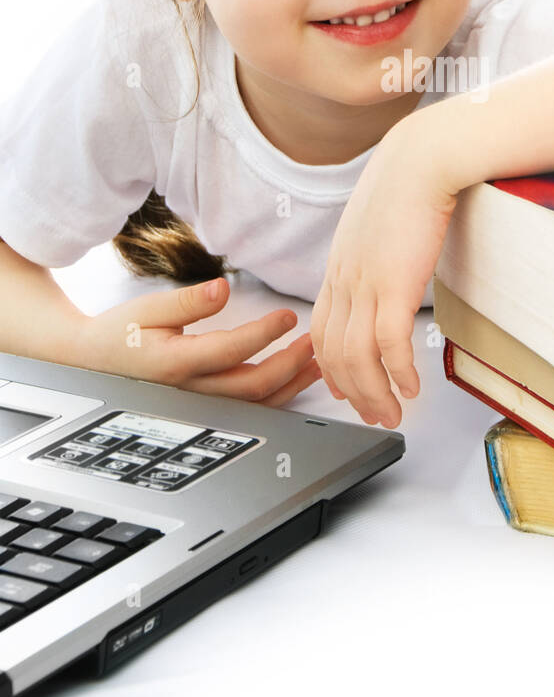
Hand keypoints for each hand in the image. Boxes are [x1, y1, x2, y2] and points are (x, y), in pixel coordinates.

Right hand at [69, 277, 320, 405]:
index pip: (231, 350)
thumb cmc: (122, 333)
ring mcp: (201, 404)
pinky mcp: (207, 407)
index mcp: (177, 363)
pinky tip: (295, 377)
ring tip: (315, 361)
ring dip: (291, 383)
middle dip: (290, 363)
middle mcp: (192, 390)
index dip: (265, 334)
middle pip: (253, 385)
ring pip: (257, 403)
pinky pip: (250, 408)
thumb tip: (221, 288)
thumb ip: (187, 300)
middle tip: (312, 340)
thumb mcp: (148, 308)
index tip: (288, 316)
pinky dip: (279, 394)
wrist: (95, 361)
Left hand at [309, 120, 457, 428]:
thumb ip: (375, 246)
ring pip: (357, 357)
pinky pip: (389, 344)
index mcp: (340, 264)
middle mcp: (345, 278)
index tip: (343, 387)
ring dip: (374, 393)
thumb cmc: (410, 179)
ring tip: (392, 414)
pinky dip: (398, 373)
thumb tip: (389, 262)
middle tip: (373, 415)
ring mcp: (366, 283)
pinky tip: (412, 388)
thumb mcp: (379, 219)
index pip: (322, 328)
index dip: (329, 365)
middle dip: (352, 392)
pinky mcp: (394, 284)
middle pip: (334, 352)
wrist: (424, 157)